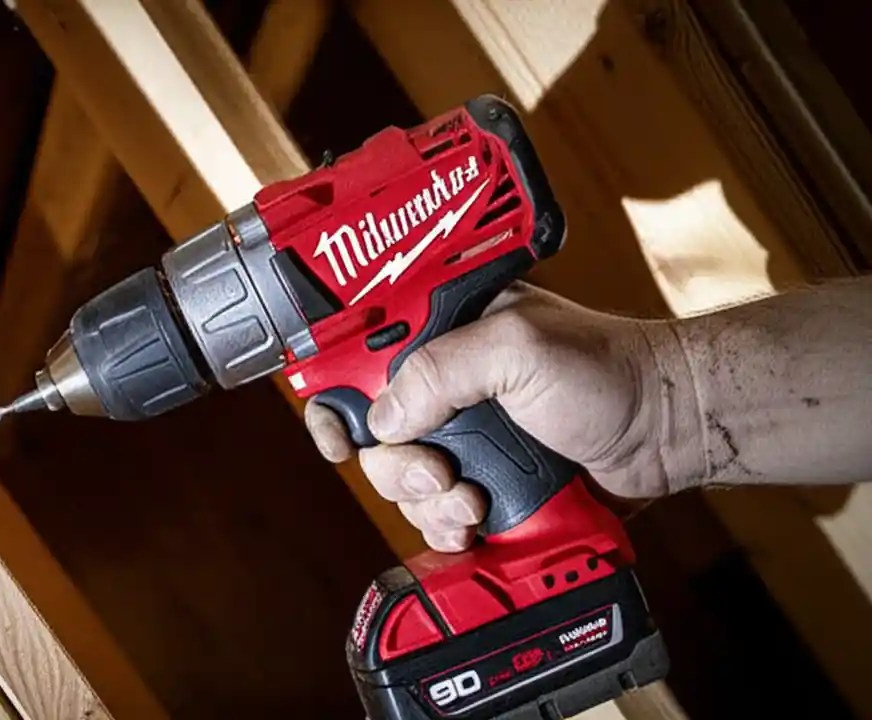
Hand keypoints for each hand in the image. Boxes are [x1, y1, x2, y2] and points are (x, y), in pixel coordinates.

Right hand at [304, 282, 674, 551]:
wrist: (665, 429)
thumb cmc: (607, 369)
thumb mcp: (518, 348)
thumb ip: (443, 369)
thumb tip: (385, 418)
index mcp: (442, 332)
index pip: (358, 357)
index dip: (335, 399)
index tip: (339, 438)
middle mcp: (445, 382)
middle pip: (373, 435)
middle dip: (398, 465)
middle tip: (441, 473)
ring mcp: (464, 434)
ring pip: (402, 481)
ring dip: (429, 502)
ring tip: (476, 501)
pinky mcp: (484, 477)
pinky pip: (437, 511)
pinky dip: (449, 524)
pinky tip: (481, 520)